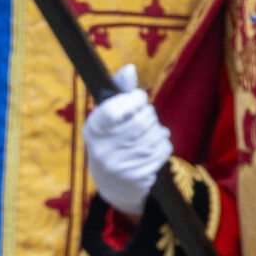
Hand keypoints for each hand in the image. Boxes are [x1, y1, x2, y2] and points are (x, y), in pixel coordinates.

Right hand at [83, 65, 171, 215]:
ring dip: (158, 130)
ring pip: (154, 134)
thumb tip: (130, 68)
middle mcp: (102, 149)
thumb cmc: (112, 141)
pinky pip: (162, 149)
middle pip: (141, 120)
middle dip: (149, 114)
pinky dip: (163, 144)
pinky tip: (155, 147)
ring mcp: (120, 165)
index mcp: (92, 130)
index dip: (132, 99)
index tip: (138, 98)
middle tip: (145, 118)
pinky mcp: (137, 176)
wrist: (113, 186)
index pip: (113, 108)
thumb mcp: (108, 118)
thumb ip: (119, 92)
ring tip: (151, 133)